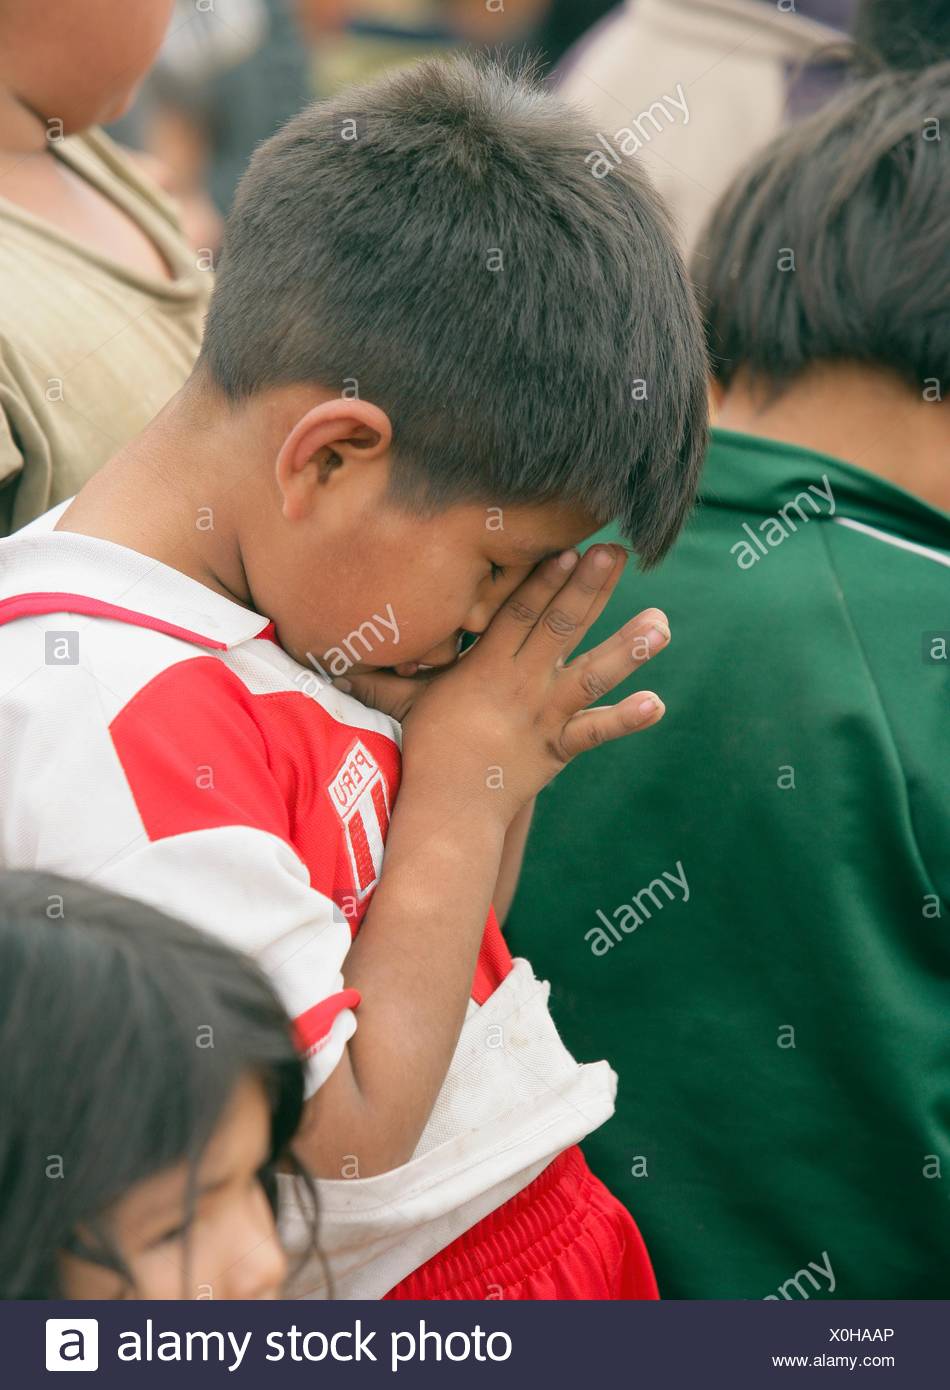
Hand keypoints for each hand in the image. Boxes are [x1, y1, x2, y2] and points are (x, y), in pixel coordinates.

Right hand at [348, 544, 669, 827]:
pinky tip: (658, 705)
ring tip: (661, 624)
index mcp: (486, 668)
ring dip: (625, 649)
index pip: (517, 614)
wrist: (443, 809)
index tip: (567, 548)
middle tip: (617, 553)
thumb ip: (375, 675)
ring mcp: (543, 717)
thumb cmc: (421, 751)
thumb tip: (325, 657)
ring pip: (589, 676)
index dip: (542, 579)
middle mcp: (520, 686)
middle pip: (558, 628)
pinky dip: (626, 720)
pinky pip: (595, 733)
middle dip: (589, 589)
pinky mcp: (558, 750)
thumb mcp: (400, 704)